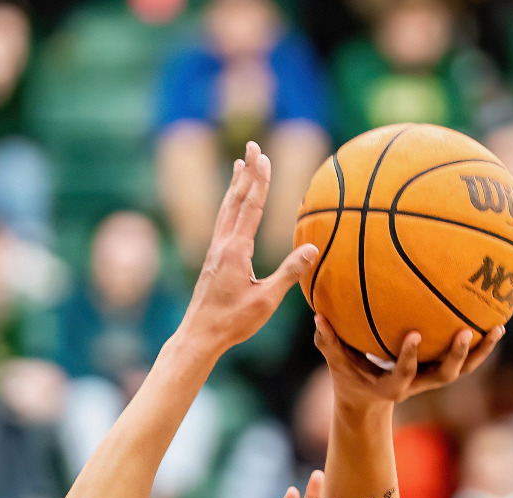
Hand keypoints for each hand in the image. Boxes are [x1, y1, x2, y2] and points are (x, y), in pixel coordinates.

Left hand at [178, 141, 316, 352]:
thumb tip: (312, 249)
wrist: (199, 335)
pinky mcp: (213, 259)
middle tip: (252, 146)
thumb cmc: (233, 322)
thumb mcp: (266, 300)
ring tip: (238, 163)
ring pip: (226, 209)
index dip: (259, 181)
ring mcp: (215, 251)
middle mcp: (222, 245)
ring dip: (235, 185)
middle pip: (236, 200)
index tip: (264, 157)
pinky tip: (231, 203)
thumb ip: (289, 273)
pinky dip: (229, 205)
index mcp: (236, 251)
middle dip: (246, 172)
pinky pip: (223, 222)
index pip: (251, 208)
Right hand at [312, 315, 502, 412]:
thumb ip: (328, 342)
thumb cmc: (349, 377)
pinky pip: (465, 359)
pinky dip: (480, 345)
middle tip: (466, 333)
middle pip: (444, 375)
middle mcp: (417, 384)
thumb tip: (317, 316)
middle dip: (456, 356)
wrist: (368, 400)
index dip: (410, 357)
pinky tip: (496, 321)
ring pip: (462, 370)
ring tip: (497, 328)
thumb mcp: (336, 363)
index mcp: (393, 386)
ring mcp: (431, 378)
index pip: (404, 373)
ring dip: (480, 352)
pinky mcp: (439, 370)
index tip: (415, 334)